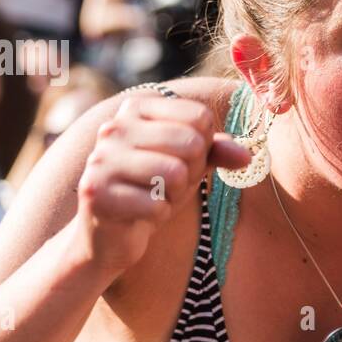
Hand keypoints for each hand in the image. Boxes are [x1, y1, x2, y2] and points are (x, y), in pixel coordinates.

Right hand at [75, 93, 250, 275]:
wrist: (109, 233)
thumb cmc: (152, 189)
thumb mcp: (188, 164)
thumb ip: (217, 151)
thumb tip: (246, 156)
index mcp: (137, 108)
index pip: (199, 117)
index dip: (202, 147)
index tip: (180, 160)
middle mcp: (114, 127)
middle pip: (191, 143)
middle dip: (190, 173)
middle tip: (167, 185)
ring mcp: (101, 158)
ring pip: (174, 173)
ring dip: (173, 195)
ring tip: (153, 197)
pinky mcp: (95, 192)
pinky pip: (156, 206)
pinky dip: (157, 215)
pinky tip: (138, 214)